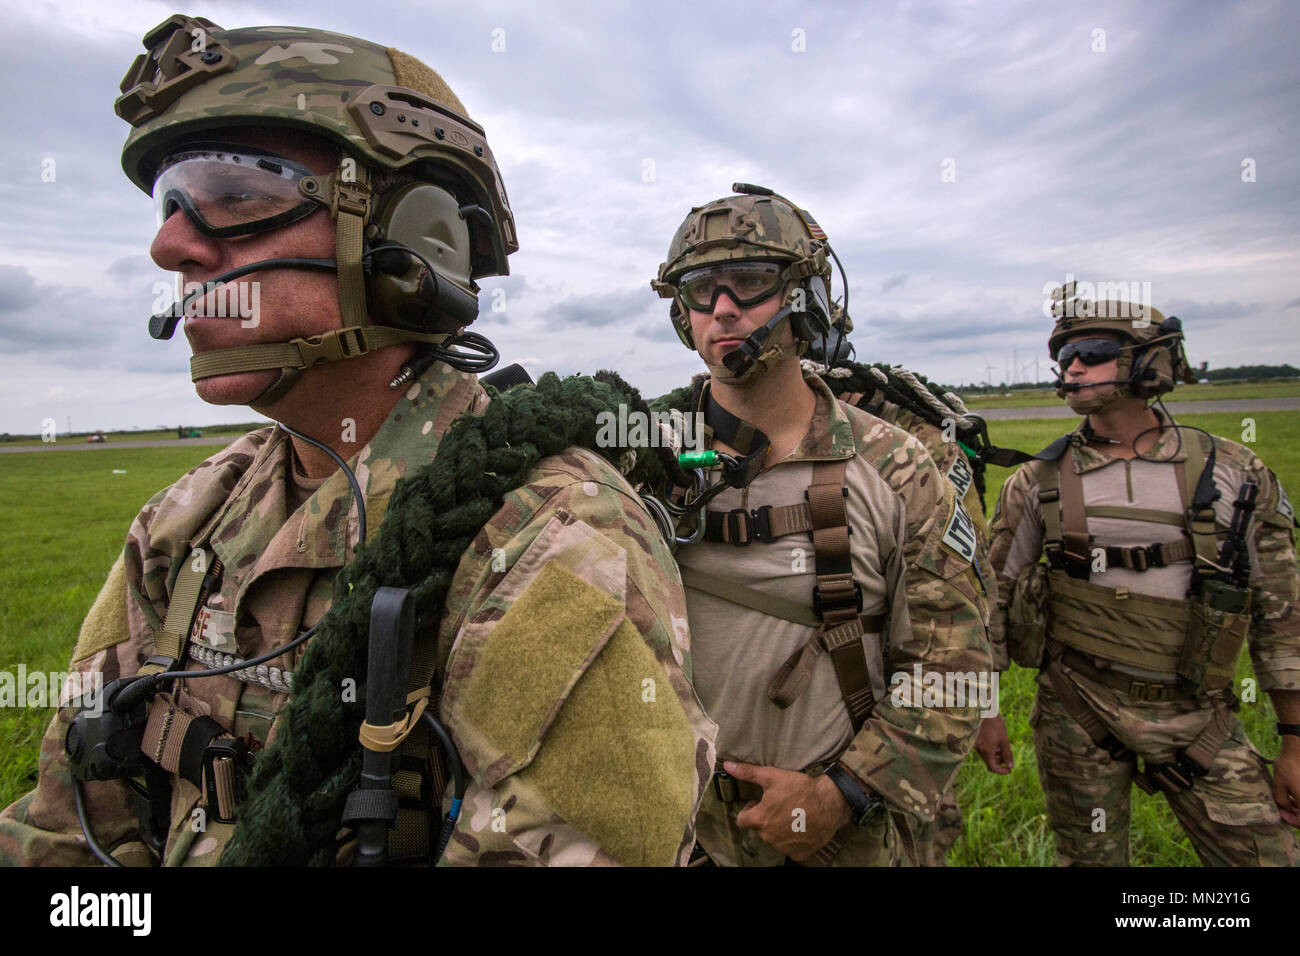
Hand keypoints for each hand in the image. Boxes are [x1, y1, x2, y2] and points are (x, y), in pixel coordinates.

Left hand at [727, 760, 852, 861]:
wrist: (829, 803)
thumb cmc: (800, 789)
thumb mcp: (772, 776)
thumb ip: (748, 773)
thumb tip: (727, 765)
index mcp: (759, 819)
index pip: (741, 820)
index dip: (748, 810)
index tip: (758, 803)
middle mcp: (768, 837)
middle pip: (758, 829)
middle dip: (764, 819)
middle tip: (777, 806)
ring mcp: (784, 847)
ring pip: (773, 839)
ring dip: (777, 830)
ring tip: (790, 815)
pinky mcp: (799, 854)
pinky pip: (790, 849)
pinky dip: (792, 840)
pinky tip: (800, 826)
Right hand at [975, 714, 1013, 773]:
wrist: (984, 710)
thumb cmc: (995, 724)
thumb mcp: (1004, 740)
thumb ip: (1007, 754)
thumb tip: (1011, 766)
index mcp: (986, 751)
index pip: (993, 768)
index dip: (1002, 771)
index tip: (1010, 769)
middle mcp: (979, 750)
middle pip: (989, 762)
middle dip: (1000, 762)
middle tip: (1008, 757)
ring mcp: (976, 745)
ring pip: (987, 756)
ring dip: (996, 756)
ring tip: (1003, 747)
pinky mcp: (975, 740)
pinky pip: (983, 750)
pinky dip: (991, 750)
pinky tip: (996, 742)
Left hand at [1274, 736, 1299, 827]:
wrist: (1298, 750)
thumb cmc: (1288, 767)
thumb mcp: (1279, 786)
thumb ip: (1282, 802)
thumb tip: (1285, 810)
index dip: (1291, 820)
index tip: (1281, 813)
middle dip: (1295, 815)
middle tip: (1283, 809)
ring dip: (1299, 809)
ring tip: (1287, 803)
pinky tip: (1292, 796)